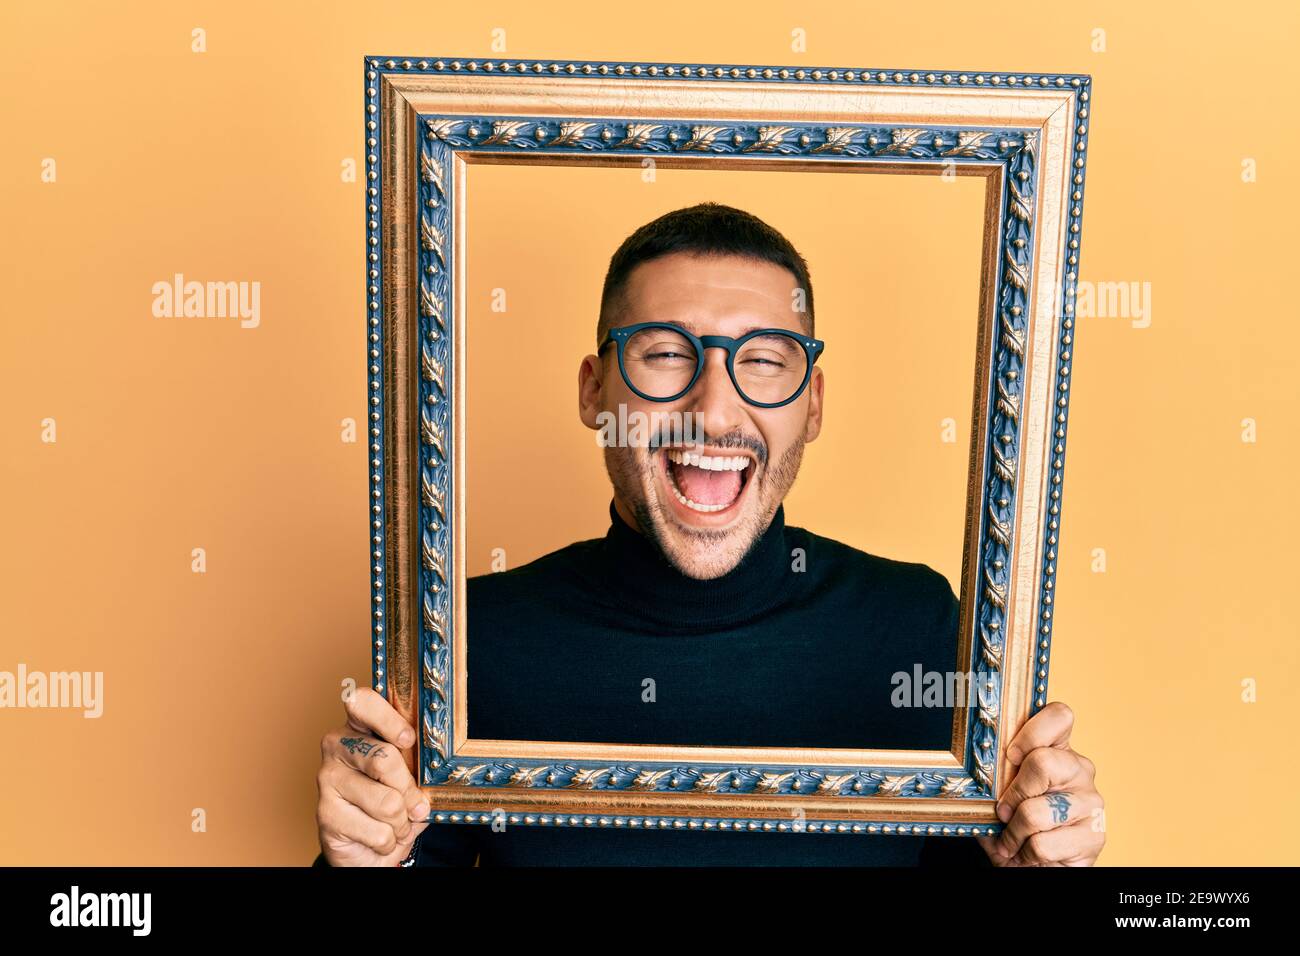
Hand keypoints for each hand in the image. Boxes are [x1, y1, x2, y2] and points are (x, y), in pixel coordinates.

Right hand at [316, 686, 431, 865]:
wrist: (367, 848)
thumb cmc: (392, 801)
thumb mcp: (410, 777)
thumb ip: (418, 765)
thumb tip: (435, 770)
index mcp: (360, 725)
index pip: (362, 702)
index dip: (388, 720)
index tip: (408, 740)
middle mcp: (337, 745)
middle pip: (385, 759)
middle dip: (410, 791)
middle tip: (417, 806)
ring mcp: (327, 778)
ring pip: (387, 802)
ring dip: (402, 822)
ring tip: (397, 824)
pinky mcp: (325, 814)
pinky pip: (378, 831)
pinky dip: (389, 841)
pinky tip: (381, 838)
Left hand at [975, 701, 1104, 865]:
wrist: (1034, 866)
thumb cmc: (1013, 824)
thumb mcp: (997, 794)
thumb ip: (993, 775)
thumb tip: (968, 764)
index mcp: (1057, 749)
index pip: (1059, 716)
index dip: (1031, 732)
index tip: (1010, 756)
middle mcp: (1079, 769)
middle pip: (1044, 761)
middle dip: (1013, 793)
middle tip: (1003, 811)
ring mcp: (1091, 802)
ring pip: (1037, 811)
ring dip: (1014, 832)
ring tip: (1013, 839)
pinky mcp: (1095, 835)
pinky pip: (1043, 843)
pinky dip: (1025, 853)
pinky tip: (1028, 853)